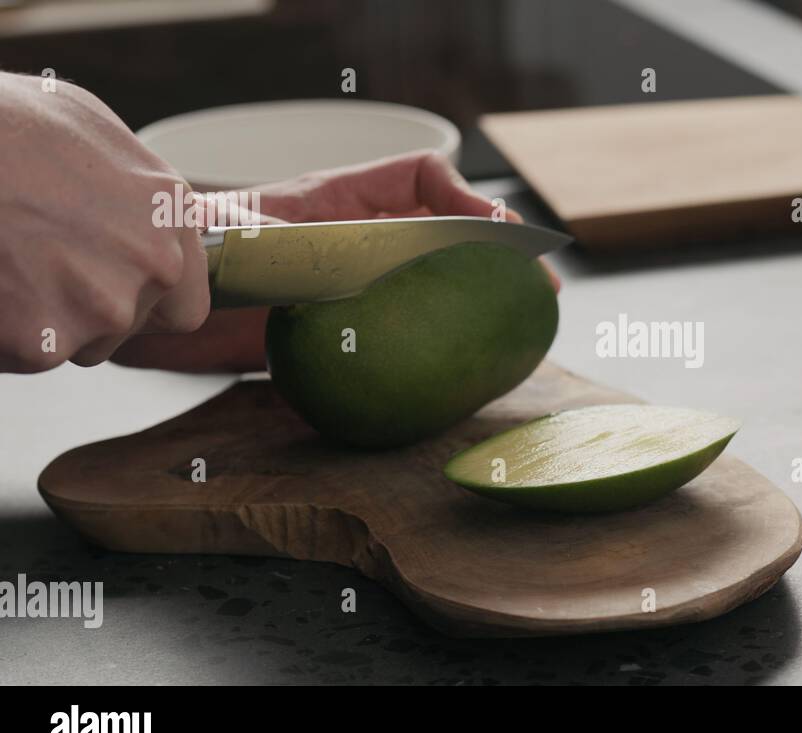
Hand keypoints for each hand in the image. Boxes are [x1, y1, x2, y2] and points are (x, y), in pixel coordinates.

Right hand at [0, 73, 209, 372]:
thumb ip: (139, 195)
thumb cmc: (9, 127)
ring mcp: (101, 309)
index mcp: (170, 215)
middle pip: (128, 326)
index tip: (117, 289)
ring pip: (79, 343)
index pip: (187, 306)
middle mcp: (152, 266)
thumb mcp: (95, 133)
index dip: (148, 304)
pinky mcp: (42, 342)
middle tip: (44, 264)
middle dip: (91, 308)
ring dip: (48, 318)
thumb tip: (170, 220)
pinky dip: (7, 330)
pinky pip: (28, 352)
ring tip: (13, 259)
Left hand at [111, 150, 559, 372]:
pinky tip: (455, 377)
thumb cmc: (198, 258)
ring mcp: (349, 283)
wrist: (154, 299)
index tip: (498, 235)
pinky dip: (434, 348)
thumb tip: (353, 270)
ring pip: (429, 284)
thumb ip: (310, 250)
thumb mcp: (262, 247)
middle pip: (443, 234)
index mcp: (341, 200)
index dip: (468, 199)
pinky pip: (398, 331)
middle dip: (497, 255)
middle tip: (539, 292)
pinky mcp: (335, 326)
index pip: (422, 178)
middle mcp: (354, 238)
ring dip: (474, 300)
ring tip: (517, 331)